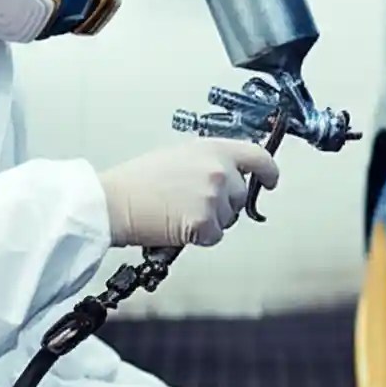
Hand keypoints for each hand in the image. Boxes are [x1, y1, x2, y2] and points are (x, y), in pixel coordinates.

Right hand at [99, 139, 278, 247]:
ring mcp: (214, 197)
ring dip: (210, 220)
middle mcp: (219, 171)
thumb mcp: (180, 155)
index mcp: (214, 149)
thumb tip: (229, 172)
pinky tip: (177, 225)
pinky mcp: (206, 223)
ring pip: (229, 218)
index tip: (271, 180)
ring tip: (179, 210)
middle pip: (240, 195)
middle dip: (223, 203)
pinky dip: (199, 237)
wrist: (114, 201)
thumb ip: (210, 161)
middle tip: (191, 202)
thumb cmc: (139, 180)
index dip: (269, 171)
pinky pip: (215, 237)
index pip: (258, 157)